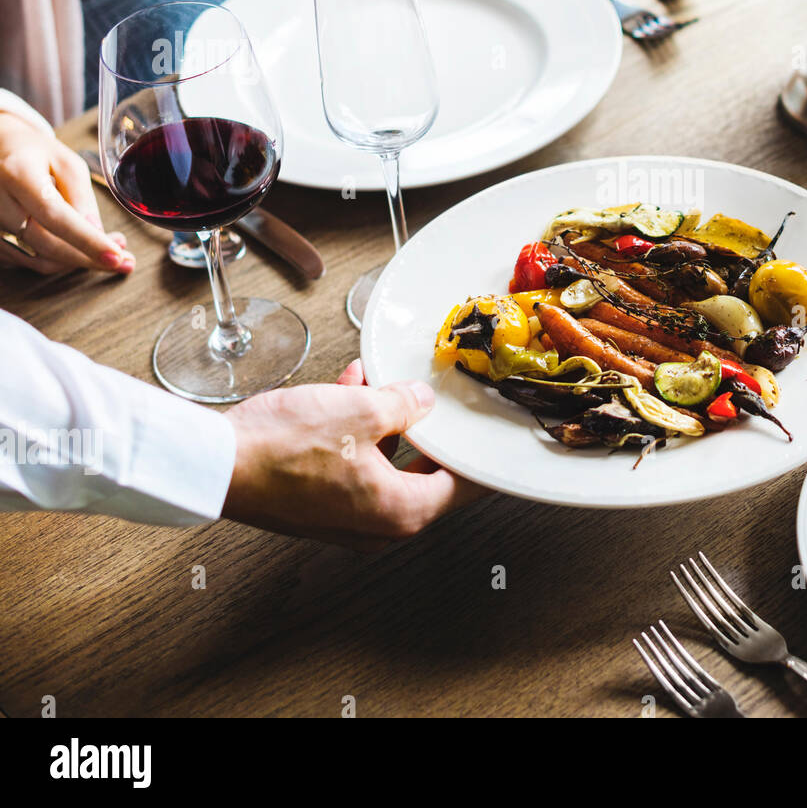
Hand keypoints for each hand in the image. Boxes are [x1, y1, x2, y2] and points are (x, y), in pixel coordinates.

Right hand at [0, 111, 133, 275]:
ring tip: (106, 250)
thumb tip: (97, 233)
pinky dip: (56, 260)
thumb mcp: (65, 162)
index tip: (117, 257)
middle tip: (124, 260)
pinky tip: (77, 249)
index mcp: (17, 174)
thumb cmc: (33, 153)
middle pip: (47, 245)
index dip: (88, 241)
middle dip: (90, 258)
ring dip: (77, 261)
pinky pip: (25, 261)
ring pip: (38, 260)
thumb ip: (81, 196)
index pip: (55, 216)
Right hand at [222, 363, 489, 550]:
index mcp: (398, 512)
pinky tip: (350, 386)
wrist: (215, 464)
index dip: (477, 459)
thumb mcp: (360, 410)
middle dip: (427, 432)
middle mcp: (375, 525)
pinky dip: (355, 429)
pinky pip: (352, 462)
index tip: (489, 443)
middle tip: (444, 406)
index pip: (460, 488)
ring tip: (384, 383)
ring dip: (386, 422)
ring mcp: (344, 517)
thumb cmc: (282, 448)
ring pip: (384, 463)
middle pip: (423, 475)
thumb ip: (403, 405)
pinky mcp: (317, 502)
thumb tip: (422, 401)